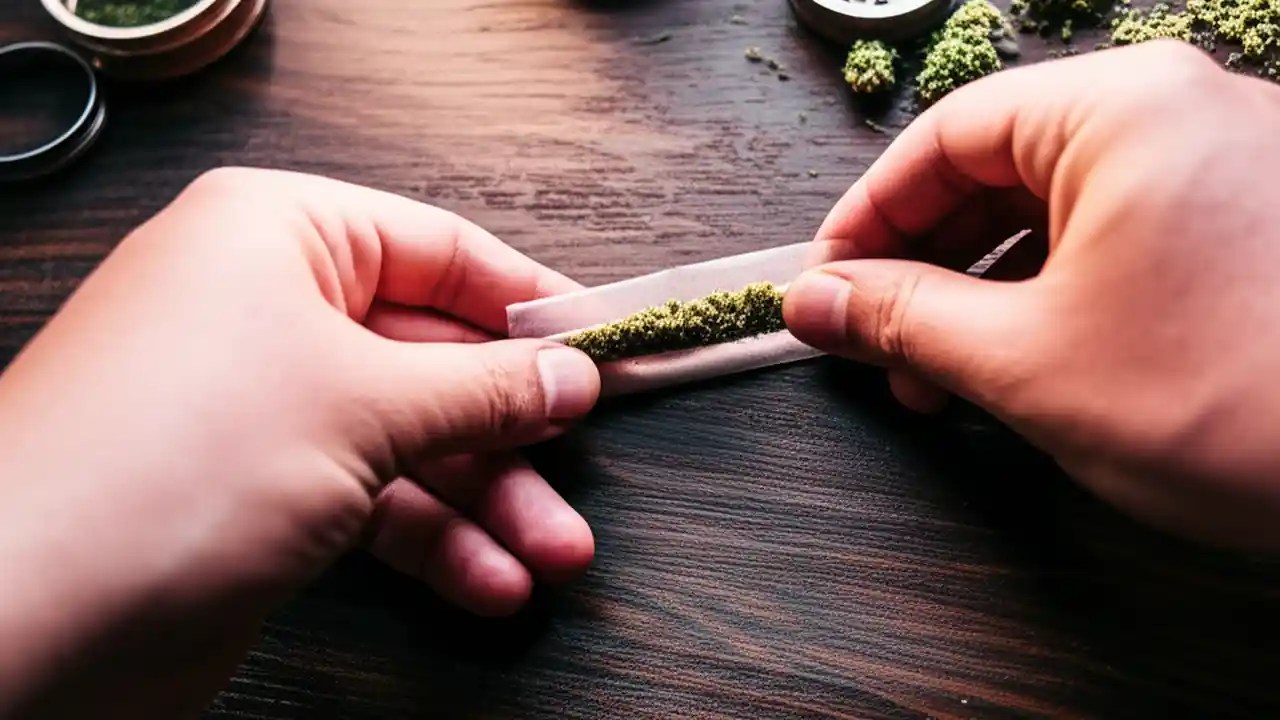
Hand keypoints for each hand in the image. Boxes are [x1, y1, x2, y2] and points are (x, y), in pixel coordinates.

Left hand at [0, 169, 599, 715]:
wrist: (28, 620)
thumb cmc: (169, 465)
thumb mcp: (363, 404)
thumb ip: (483, 388)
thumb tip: (568, 373)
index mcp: (277, 237)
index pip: (438, 249)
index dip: (527, 301)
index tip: (601, 345)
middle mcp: (266, 311)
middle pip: (432, 358)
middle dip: (513, 431)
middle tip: (581, 473)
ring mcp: (263, 408)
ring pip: (412, 442)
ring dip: (488, 502)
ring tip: (553, 553)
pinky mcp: (259, 493)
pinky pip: (373, 502)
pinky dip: (433, 543)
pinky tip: (485, 582)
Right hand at [784, 41, 1279, 552]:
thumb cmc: (1241, 404)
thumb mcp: (1027, 361)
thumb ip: (901, 317)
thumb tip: (815, 300)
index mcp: (1123, 110)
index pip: (944, 136)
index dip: (866, 215)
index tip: (825, 281)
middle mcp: (1184, 114)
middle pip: (998, 170)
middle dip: (923, 264)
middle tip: (876, 343)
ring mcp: (1230, 167)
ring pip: (1057, 211)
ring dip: (983, 291)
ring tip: (943, 376)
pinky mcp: (1254, 226)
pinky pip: (1121, 237)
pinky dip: (1055, 296)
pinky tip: (1023, 363)